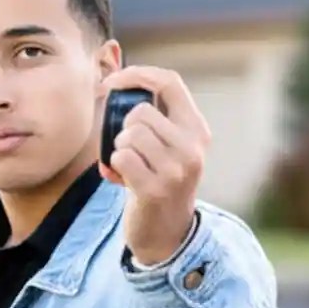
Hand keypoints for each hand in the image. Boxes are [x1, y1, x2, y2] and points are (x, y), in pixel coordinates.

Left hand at [97, 66, 209, 265]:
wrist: (166, 233)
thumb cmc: (158, 181)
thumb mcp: (168, 147)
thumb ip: (154, 119)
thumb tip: (116, 81)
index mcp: (196, 130)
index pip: (170, 83)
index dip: (138, 74)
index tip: (112, 81)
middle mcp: (192, 147)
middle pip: (141, 111)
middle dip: (123, 127)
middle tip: (127, 149)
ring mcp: (176, 170)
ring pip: (129, 134)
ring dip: (119, 148)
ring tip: (129, 166)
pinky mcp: (156, 189)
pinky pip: (121, 158)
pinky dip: (114, 166)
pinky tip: (123, 179)